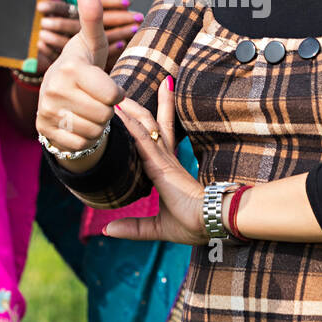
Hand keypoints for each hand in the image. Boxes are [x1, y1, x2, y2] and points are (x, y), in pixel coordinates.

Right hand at [35, 0, 125, 153]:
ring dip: (96, 124)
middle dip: (106, 110)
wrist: (58, 94)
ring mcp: (46, 112)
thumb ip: (93, 16)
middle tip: (94, 98)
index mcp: (70, 68)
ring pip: (94, 132)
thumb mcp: (93, 43)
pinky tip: (76, 122)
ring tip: (85, 109)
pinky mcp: (44, 132)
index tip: (105, 85)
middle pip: (105, 115)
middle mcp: (53, 90)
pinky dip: (84, 138)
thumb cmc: (84, 65)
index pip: (112, 95)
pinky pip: (81, 144)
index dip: (116, 93)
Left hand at [105, 76, 205, 244]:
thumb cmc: (193, 224)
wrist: (213, 222)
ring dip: (131, 109)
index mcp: (165, 170)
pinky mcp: (161, 165)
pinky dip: (130, 125)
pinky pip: (143, 140)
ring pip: (145, 126)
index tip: (131, 112)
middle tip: (123, 92)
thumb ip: (133, 227)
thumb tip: (108, 230)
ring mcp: (163, 160)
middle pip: (152, 124)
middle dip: (140, 107)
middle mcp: (165, 159)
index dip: (144, 125)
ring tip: (118, 93)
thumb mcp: (156, 228)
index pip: (153, 140)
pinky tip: (120, 112)